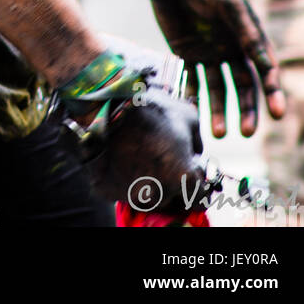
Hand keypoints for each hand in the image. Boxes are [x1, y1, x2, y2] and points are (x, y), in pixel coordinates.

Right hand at [86, 86, 206, 214]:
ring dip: (146, 182)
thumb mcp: (186, 115)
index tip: (187, 167)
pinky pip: (119, 191)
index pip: (199, 196)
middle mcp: (160, 194)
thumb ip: (197, 141)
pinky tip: (119, 157)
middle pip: (172, 197)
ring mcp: (132, 196)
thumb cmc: (149, 108)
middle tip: (159, 157)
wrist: (104, 106)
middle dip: (170, 181)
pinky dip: (121, 179)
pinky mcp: (108, 193)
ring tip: (137, 153)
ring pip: (146, 197)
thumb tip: (196, 152)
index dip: (195, 181)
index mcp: (183, 179)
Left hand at [149, 0, 285, 138]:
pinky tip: (194, 113)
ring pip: (217, 89)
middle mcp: (231, 49)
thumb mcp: (230, 6)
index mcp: (248, 38)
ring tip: (217, 132)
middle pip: (243, 86)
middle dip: (246, 110)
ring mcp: (209, 53)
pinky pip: (192, 80)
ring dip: (218, 111)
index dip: (272, 93)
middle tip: (245, 133)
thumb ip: (247, 34)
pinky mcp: (186, 52)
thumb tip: (269, 67)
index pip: (264, 72)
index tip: (277, 114)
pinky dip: (193, 97)